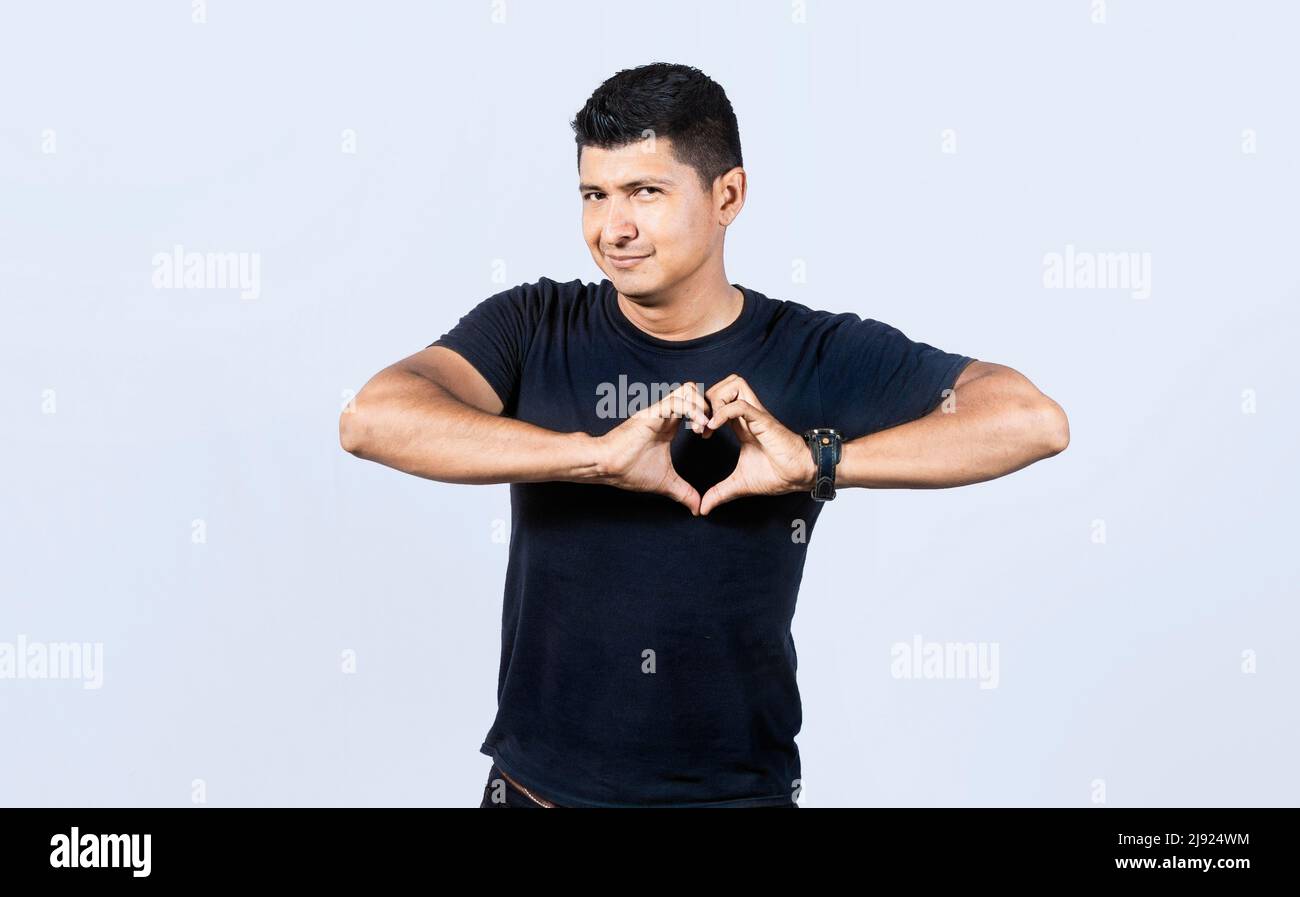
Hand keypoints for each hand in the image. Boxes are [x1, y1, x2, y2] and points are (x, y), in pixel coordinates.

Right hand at [593, 381, 711, 514]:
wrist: (605, 467)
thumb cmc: (628, 470)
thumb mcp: (666, 482)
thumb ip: (684, 492)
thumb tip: (697, 509)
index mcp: (669, 425)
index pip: (694, 405)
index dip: (707, 417)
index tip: (708, 437)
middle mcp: (665, 414)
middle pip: (694, 390)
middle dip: (708, 407)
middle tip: (709, 430)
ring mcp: (658, 411)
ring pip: (688, 390)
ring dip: (701, 406)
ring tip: (703, 428)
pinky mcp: (652, 414)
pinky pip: (677, 401)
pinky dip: (692, 411)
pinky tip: (697, 429)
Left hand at [698, 374, 815, 515]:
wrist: (800, 475)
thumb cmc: (777, 475)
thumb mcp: (739, 484)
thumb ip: (720, 492)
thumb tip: (703, 508)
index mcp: (741, 424)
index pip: (720, 401)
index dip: (704, 411)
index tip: (697, 433)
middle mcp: (748, 415)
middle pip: (725, 384)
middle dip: (707, 399)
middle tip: (700, 423)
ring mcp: (756, 415)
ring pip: (733, 384)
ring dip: (716, 400)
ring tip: (708, 424)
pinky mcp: (763, 420)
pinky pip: (740, 405)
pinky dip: (723, 413)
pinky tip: (713, 429)